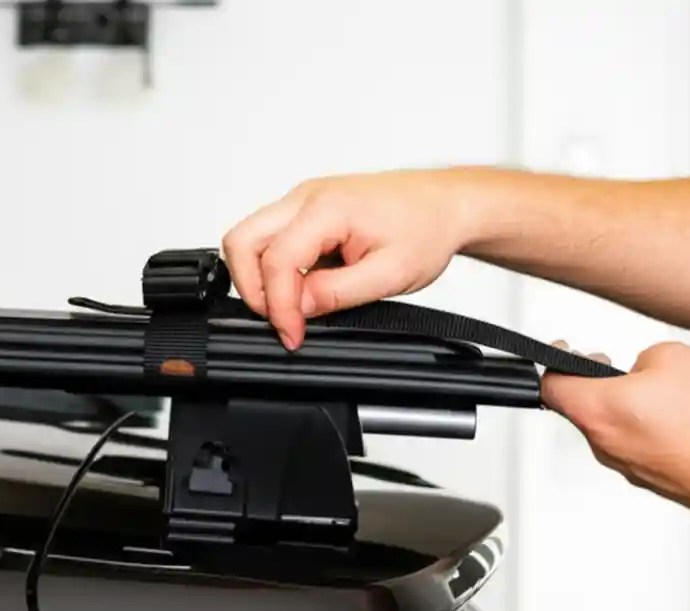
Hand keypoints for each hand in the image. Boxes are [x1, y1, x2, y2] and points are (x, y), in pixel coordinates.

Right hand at [221, 170, 483, 349]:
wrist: (447, 204)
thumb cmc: (427, 227)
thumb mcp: (389, 274)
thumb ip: (336, 293)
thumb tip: (298, 308)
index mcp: (327, 207)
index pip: (277, 260)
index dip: (278, 306)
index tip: (292, 334)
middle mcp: (306, 197)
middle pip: (242, 241)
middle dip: (252, 288)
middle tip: (280, 318)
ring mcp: (302, 200)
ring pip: (250, 239)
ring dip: (262, 277)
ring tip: (295, 304)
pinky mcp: (305, 210)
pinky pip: (271, 239)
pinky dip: (278, 268)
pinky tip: (307, 284)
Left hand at [541, 341, 689, 518]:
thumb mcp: (674, 357)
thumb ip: (645, 357)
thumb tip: (643, 369)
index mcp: (596, 410)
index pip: (551, 386)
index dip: (554, 363)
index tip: (564, 352)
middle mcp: (603, 443)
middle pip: (582, 407)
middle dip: (597, 382)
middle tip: (611, 366)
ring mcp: (625, 465)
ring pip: (613, 427)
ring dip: (628, 406)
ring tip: (662, 393)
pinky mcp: (650, 479)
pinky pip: (639, 446)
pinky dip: (650, 428)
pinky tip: (680, 419)